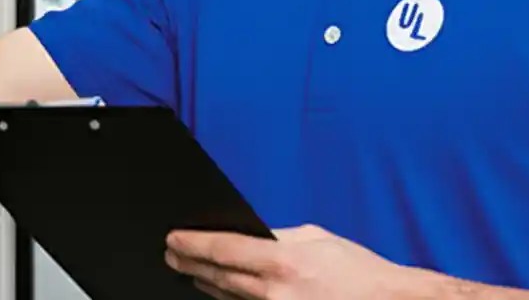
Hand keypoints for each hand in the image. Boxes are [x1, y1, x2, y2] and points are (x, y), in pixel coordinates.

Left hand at [165, 224, 444, 299]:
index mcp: (284, 261)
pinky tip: (218, 292)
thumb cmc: (357, 270)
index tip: (173, 237)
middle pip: (219, 277)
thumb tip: (246, 234)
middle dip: (191, 264)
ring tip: (191, 271)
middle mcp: (276, 293)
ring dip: (206, 284)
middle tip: (171, 254)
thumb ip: (277, 237)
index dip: (193, 243)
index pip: (224, 249)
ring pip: (228, 299)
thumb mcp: (316, 238)